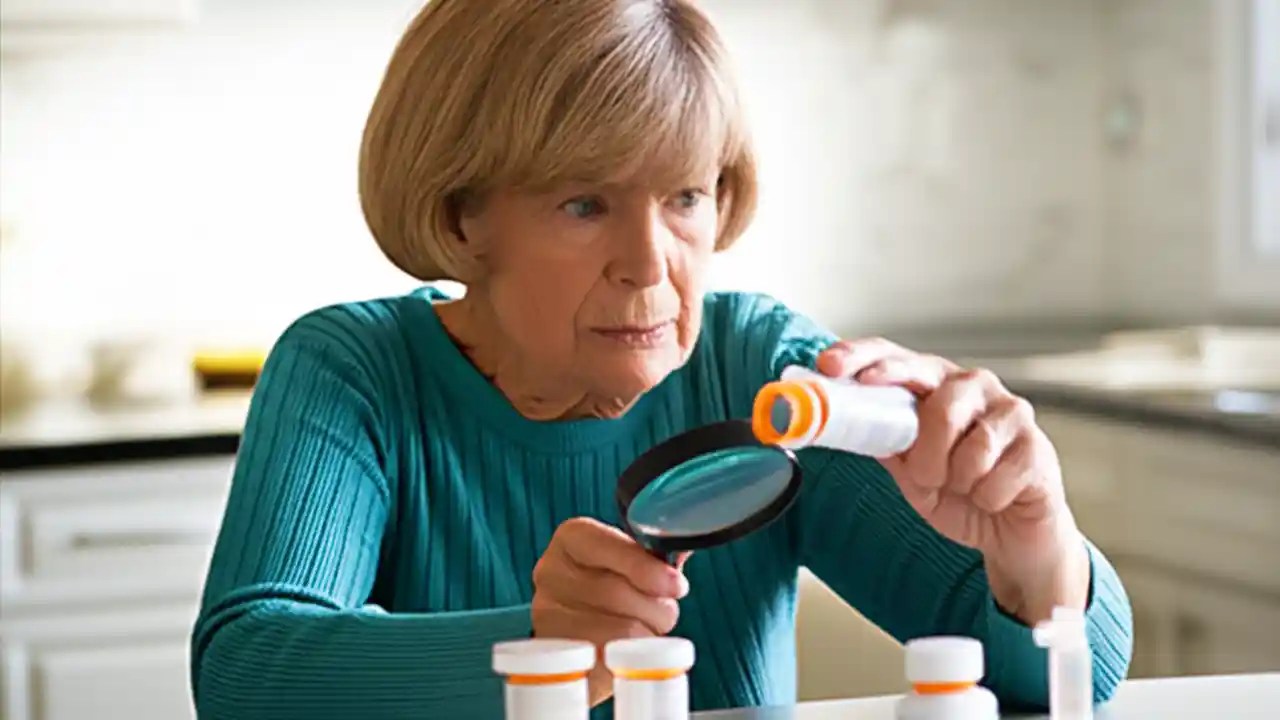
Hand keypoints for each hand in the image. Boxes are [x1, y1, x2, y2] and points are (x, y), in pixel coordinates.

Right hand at [532, 517, 689, 705]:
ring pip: (618, 631)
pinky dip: (630, 660)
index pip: (606, 545)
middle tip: (664, 613)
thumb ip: (655, 558)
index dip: (644, 567)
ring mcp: (547, 617)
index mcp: (572, 539)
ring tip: (647, 633)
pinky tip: (631, 654)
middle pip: (616, 592)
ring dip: (647, 635)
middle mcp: (551, 573)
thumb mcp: (631, 562)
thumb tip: (680, 559)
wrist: (582, 633)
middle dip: (655, 608)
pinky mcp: (558, 658)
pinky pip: (608, 662)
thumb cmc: (614, 588)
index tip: (676, 586)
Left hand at [817, 338, 1089, 624]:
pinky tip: (993, 498)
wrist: (1012, 535)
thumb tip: (840, 420)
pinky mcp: (1037, 444)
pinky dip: (985, 498)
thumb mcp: (908, 471)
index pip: (894, 356)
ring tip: (964, 488)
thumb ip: (883, 441)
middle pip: (940, 401)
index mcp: (933, 384)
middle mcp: (972, 386)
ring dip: (955, 480)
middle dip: (927, 450)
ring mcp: (1009, 410)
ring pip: (969, 445)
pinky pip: (994, 477)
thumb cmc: (959, 494)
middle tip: (923, 477)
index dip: (861, 357)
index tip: (830, 367)